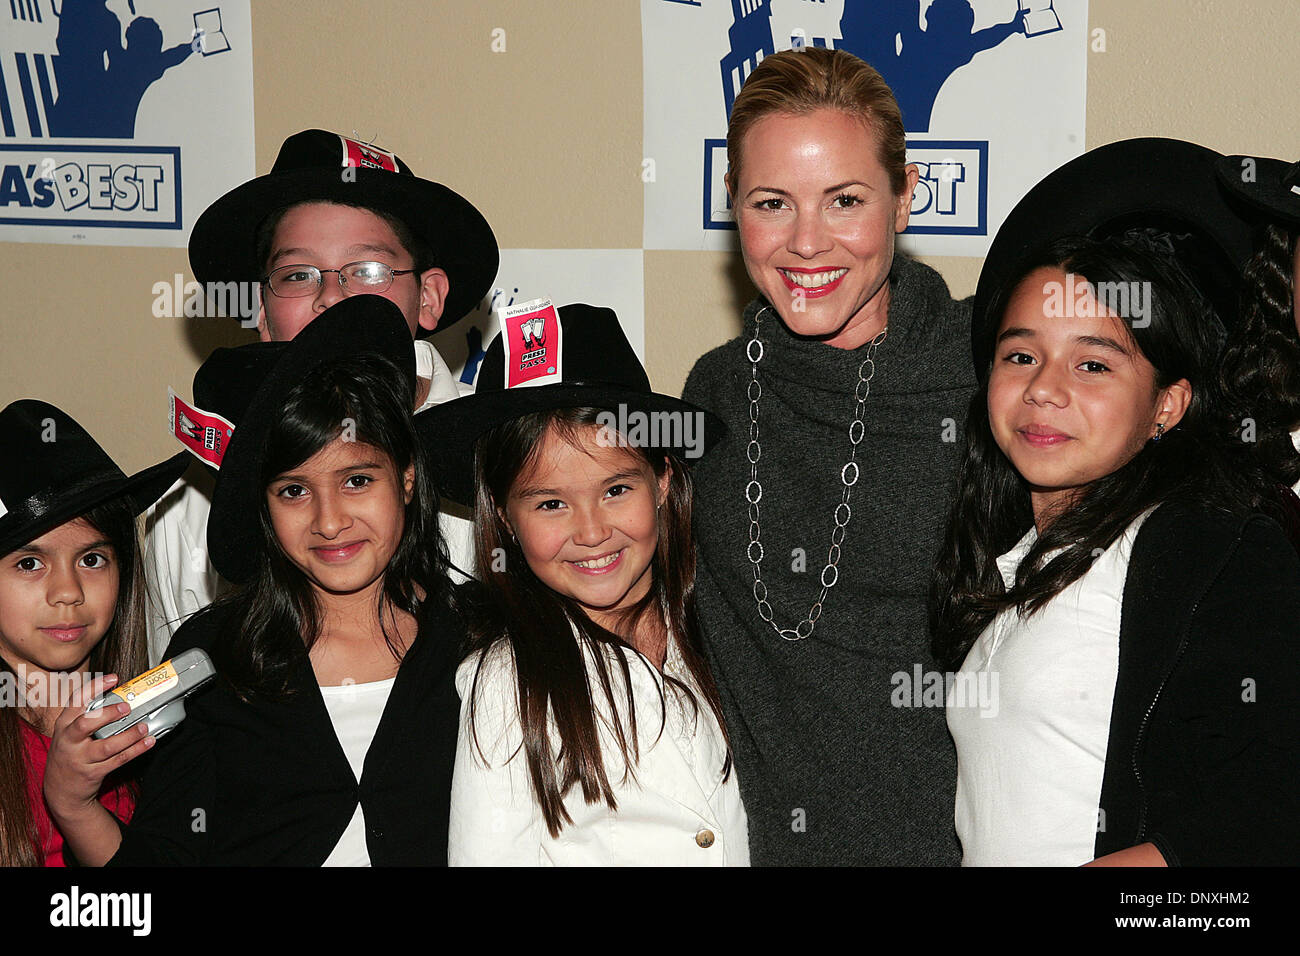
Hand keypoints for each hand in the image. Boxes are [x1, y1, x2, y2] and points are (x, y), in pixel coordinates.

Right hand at [43, 674, 153, 819]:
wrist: (60, 790)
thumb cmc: (69, 754)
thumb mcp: (68, 733)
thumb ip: (86, 716)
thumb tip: (119, 697)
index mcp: (63, 725)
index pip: (75, 701)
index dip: (94, 687)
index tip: (113, 678)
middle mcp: (69, 741)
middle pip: (86, 724)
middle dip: (108, 714)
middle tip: (127, 707)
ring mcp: (80, 758)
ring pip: (106, 746)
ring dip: (129, 736)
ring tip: (144, 727)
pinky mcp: (93, 773)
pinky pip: (118, 760)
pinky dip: (136, 750)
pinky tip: (148, 742)